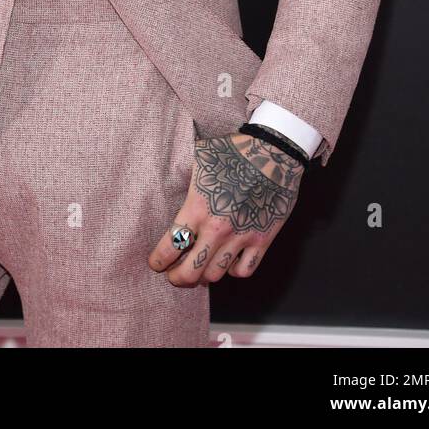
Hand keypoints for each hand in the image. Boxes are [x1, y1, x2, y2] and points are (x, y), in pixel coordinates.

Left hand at [148, 130, 304, 284]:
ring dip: (203, 277)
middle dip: (178, 277)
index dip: (159, 260)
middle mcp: (218, 228)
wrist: (273, 152)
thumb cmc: (234, 150)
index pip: (171, 246)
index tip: (156, 263)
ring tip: (198, 271)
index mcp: (198, 208)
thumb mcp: (200, 156)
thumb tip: (167, 174)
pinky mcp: (262, 239)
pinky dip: (233, 271)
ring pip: (216, 275)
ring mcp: (241, 237)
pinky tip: (228, 262)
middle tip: (174, 275)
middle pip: (191, 271)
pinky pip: (244, 270)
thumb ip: (183, 173)